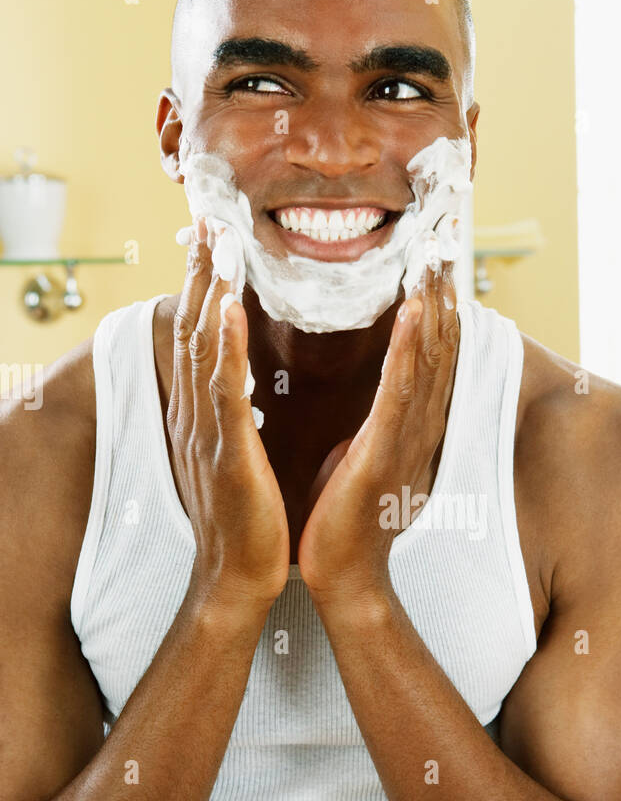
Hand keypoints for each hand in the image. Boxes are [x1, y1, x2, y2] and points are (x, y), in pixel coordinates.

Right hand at [169, 217, 290, 616]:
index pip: (202, 340)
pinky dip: (224, 346)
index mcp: (205, 417)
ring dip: (210, 291)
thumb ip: (229, 418)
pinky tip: (228, 307)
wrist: (238, 579)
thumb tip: (234, 386)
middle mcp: (198, 416)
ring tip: (217, 242)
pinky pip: (224, 391)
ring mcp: (208, 433)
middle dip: (202, 275)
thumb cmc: (246, 522)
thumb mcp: (232, 458)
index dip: (205, 289)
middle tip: (211, 221)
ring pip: (205, 349)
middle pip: (195, 331)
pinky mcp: (227, 453)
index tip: (214, 244)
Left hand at [297, 262, 459, 609]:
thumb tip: (370, 404)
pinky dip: (412, 350)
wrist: (340, 575)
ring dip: (435, 305)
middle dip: (442, 290)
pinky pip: (401, 393)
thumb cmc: (342, 518)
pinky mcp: (384, 455)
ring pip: (428, 359)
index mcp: (409, 424)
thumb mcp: (359, 457)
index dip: (436, 304)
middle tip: (444, 236)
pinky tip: (417, 311)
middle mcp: (417, 426)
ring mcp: (405, 439)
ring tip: (437, 257)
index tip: (433, 258)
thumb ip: (372, 425)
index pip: (429, 353)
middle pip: (438, 346)